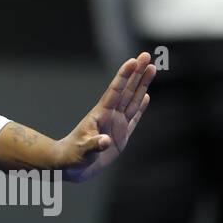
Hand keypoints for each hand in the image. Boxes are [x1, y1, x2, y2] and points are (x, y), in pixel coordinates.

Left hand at [60, 51, 155, 182]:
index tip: (134, 60)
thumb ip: (93, 145)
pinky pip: (134, 118)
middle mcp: (110, 115)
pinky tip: (146, 95)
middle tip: (147, 55)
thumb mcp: (81, 150)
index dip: (125, 76)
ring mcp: (117, 124)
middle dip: (138, 73)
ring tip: (152, 69)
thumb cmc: (72, 156)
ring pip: (133, 100)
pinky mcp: (121, 136)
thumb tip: (105, 141)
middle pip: (127, 90)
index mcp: (101, 114)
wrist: (71, 167)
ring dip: (143, 85)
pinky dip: (141, 107)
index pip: (115, 91)